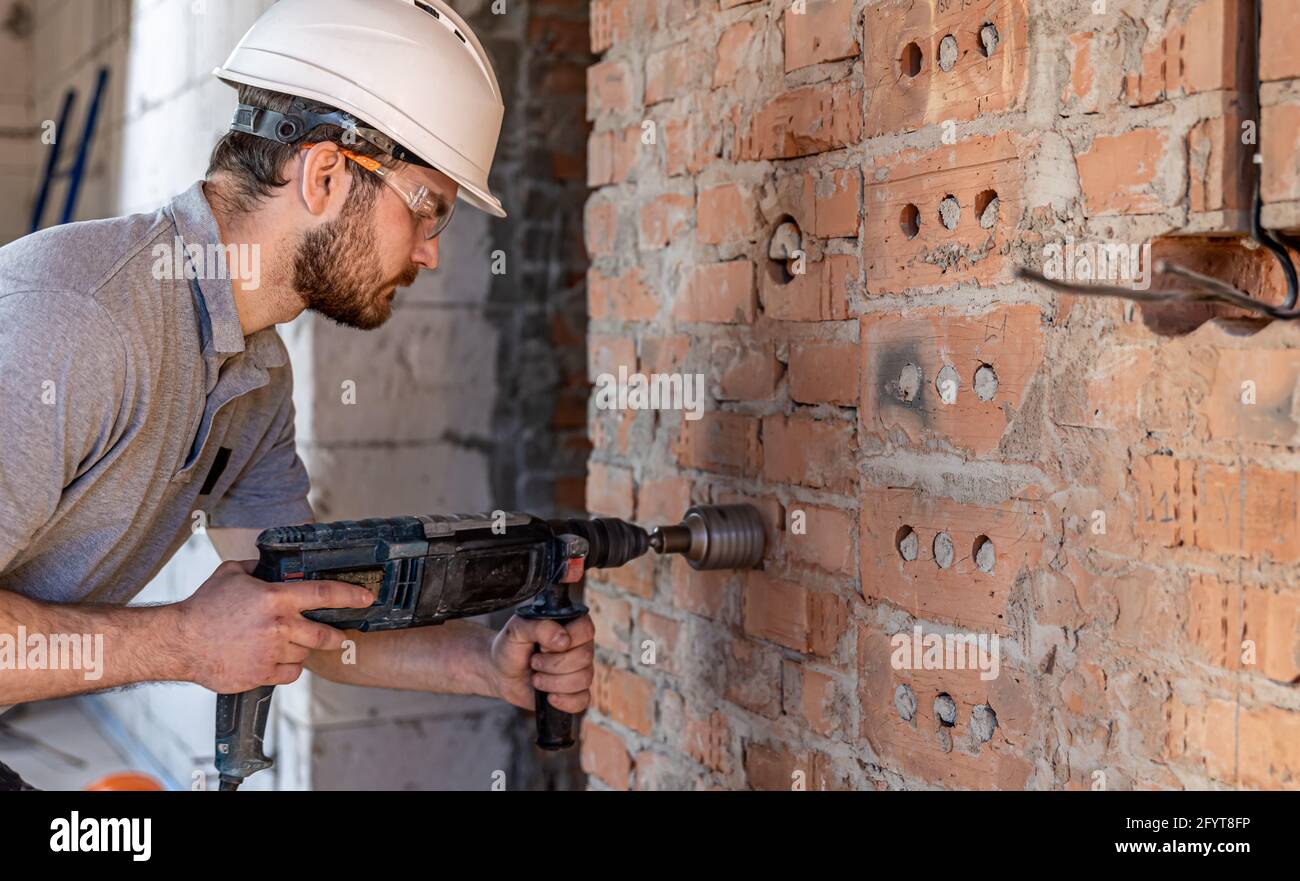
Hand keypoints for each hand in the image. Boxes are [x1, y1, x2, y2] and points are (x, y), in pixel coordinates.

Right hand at [173, 559, 374, 692]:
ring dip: (302, 650)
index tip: (366, 598)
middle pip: (324, 635)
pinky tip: (275, 659)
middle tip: (339, 635)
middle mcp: (279, 626)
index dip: (350, 595)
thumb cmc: (204, 606)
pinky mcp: (262, 674)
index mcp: (275, 598)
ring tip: (285, 644)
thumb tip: (274, 563)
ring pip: (305, 655)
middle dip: (336, 636)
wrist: (180, 642)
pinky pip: (290, 673)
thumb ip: (259, 567)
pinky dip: (288, 668)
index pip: (324, 594)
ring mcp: (272, 652)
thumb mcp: (232, 573)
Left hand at [489, 614, 595, 713]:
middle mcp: (581, 647)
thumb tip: (563, 640)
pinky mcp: (575, 693)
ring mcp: (580, 671)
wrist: (500, 672)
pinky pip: (582, 700)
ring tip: (536, 678)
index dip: (566, 640)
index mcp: (571, 626)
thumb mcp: (518, 629)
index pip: (585, 629)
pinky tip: (549, 697)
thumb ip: (540, 627)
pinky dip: (564, 701)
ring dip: (553, 682)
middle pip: (584, 658)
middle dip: (553, 664)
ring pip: (583, 679)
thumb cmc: (511, 647)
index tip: (543, 646)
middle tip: (534, 662)